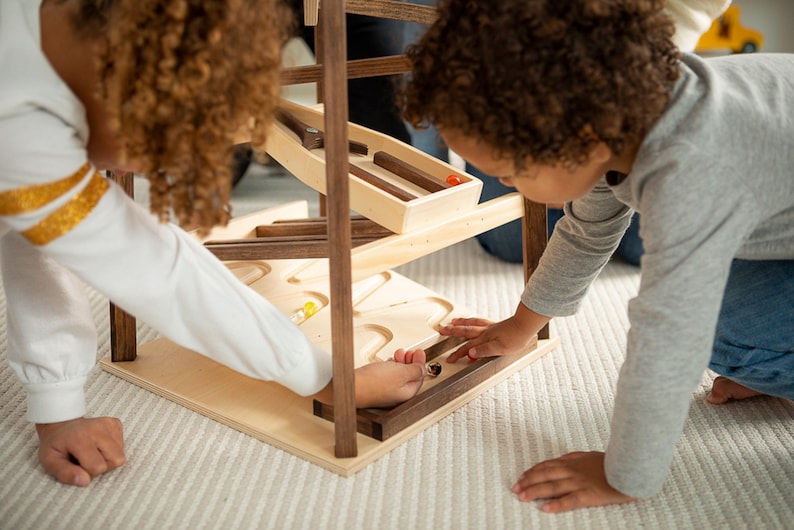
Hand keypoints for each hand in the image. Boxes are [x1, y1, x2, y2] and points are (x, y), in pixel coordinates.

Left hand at [36, 417, 125, 486]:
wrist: (60, 424)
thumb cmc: (55, 445)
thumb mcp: (50, 462)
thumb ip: (65, 473)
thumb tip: (85, 481)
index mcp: (80, 438)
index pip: (98, 467)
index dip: (89, 473)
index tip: (77, 466)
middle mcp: (98, 428)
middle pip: (116, 460)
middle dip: (102, 466)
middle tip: (86, 461)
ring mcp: (108, 424)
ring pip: (121, 455)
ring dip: (108, 459)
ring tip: (92, 453)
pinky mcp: (115, 423)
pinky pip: (122, 445)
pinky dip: (112, 450)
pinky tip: (99, 445)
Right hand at [354, 349, 426, 407]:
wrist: (351, 386)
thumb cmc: (373, 383)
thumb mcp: (401, 373)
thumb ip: (415, 370)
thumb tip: (423, 369)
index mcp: (406, 393)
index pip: (419, 377)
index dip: (420, 363)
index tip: (419, 353)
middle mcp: (396, 394)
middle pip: (409, 376)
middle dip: (411, 361)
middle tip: (409, 352)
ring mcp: (385, 391)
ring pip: (398, 375)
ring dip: (401, 362)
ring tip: (399, 354)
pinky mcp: (375, 387)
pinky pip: (387, 375)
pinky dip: (390, 366)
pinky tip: (388, 361)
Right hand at [441, 303, 548, 362]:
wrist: (526, 325)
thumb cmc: (516, 338)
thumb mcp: (500, 349)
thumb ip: (484, 351)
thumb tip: (470, 353)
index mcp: (485, 339)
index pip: (468, 348)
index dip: (458, 354)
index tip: (450, 358)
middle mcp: (485, 331)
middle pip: (465, 331)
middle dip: (452, 332)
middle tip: (441, 330)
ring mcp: (490, 326)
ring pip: (471, 323)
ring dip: (461, 323)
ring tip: (453, 321)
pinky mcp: (496, 324)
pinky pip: (480, 320)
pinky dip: (473, 319)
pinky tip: (474, 320)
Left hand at [512, 451, 635, 512]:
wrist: (631, 466)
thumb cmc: (613, 462)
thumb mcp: (590, 455)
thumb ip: (575, 456)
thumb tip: (562, 458)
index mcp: (573, 462)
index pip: (547, 466)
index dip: (533, 471)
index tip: (521, 477)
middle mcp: (573, 471)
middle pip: (545, 475)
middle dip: (528, 481)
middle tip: (515, 488)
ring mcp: (580, 483)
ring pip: (553, 487)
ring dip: (535, 491)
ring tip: (522, 497)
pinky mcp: (590, 495)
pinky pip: (570, 500)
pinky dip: (557, 504)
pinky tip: (545, 508)